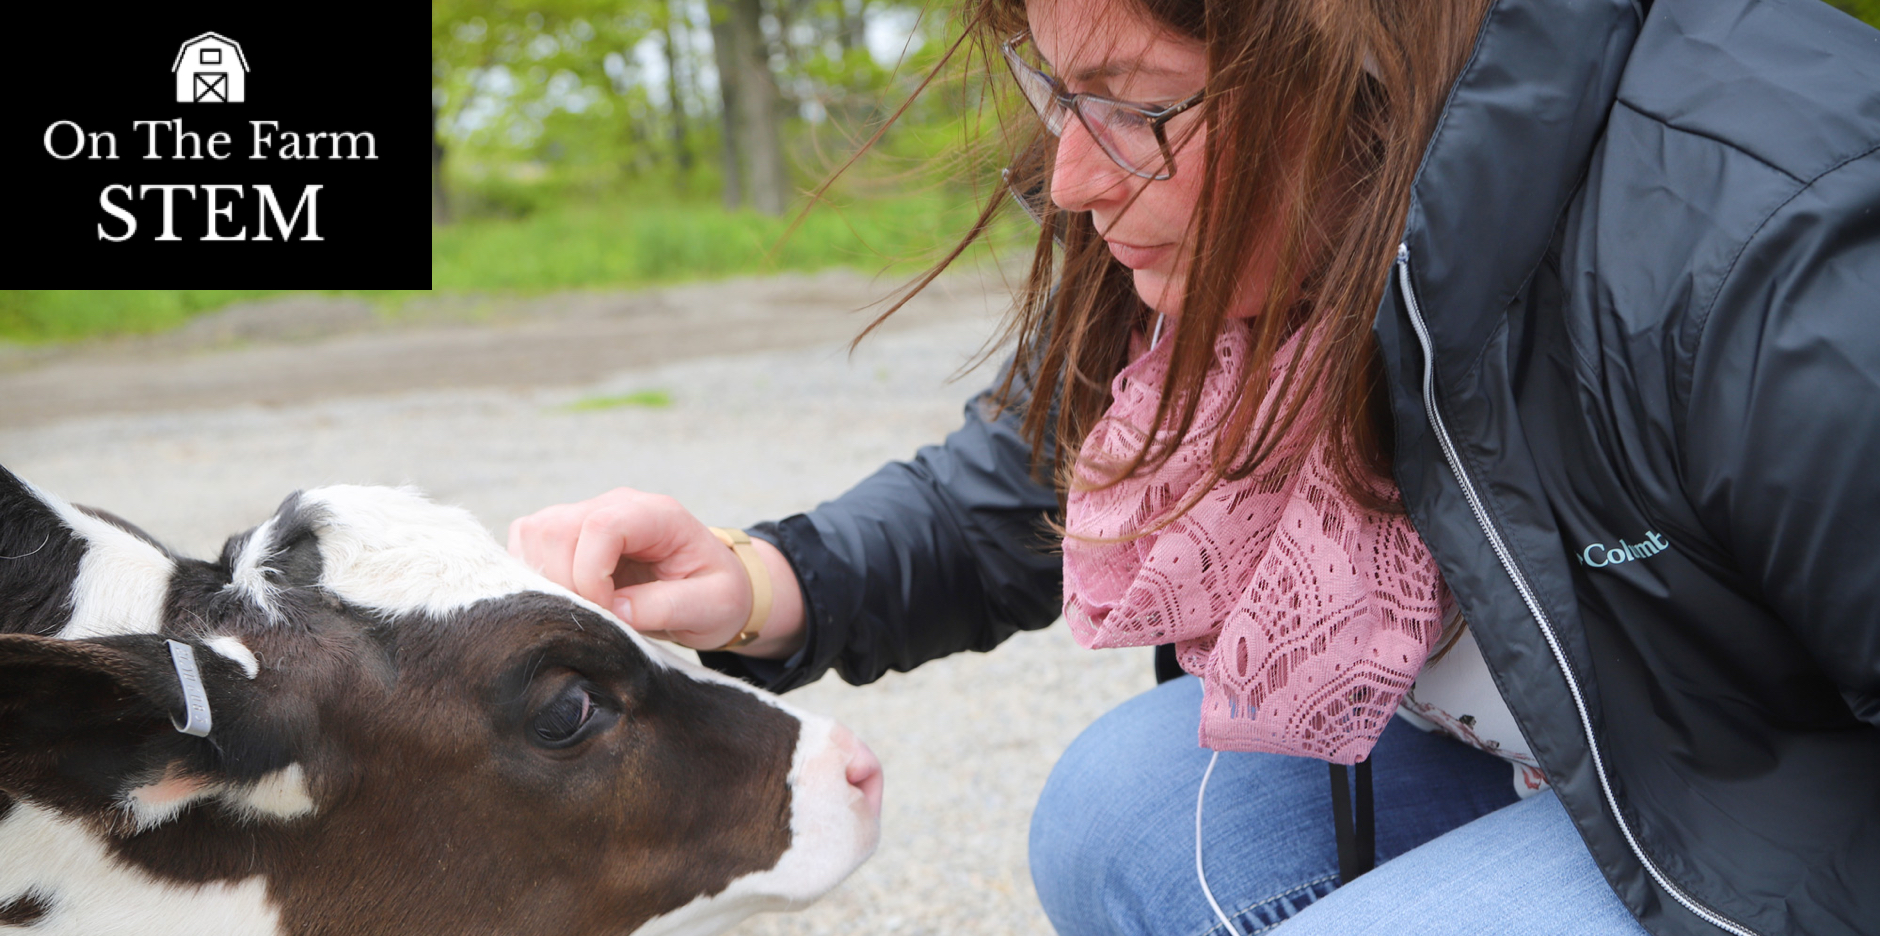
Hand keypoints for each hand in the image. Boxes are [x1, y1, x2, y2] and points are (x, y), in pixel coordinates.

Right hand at [507, 488, 804, 656]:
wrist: (713, 586)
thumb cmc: (717, 594)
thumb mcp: (710, 607)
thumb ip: (666, 606)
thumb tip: (613, 610)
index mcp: (657, 515)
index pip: (601, 526)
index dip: (591, 574)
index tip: (609, 610)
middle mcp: (616, 505)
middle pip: (556, 529)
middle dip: (565, 583)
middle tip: (595, 617)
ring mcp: (586, 514)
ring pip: (534, 534)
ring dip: (546, 581)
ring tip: (583, 610)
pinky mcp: (565, 533)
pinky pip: (527, 544)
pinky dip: (535, 576)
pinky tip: (567, 601)